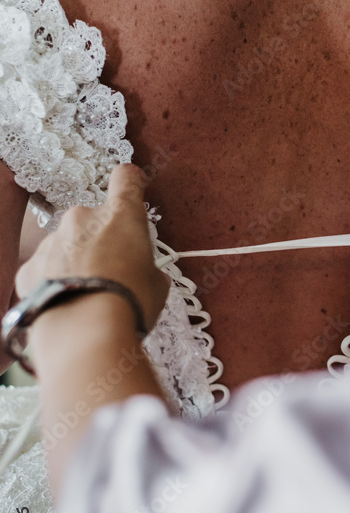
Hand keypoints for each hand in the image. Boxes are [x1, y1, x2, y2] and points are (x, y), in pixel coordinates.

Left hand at [15, 164, 169, 332]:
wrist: (85, 333)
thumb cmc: (128, 303)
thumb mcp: (157, 286)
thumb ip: (150, 270)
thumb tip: (145, 275)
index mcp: (120, 216)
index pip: (126, 178)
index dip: (131, 183)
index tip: (132, 190)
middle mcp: (82, 219)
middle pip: (94, 219)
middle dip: (102, 240)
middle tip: (113, 272)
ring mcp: (52, 242)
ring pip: (67, 244)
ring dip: (77, 260)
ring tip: (88, 295)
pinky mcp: (29, 267)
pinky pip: (44, 268)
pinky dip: (54, 281)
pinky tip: (67, 303)